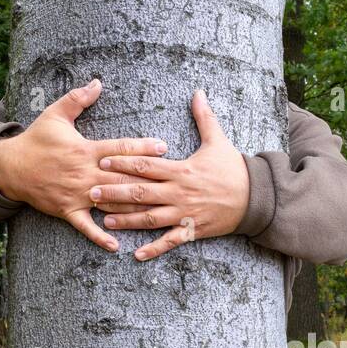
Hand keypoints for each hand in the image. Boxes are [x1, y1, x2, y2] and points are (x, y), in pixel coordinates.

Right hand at [0, 79, 167, 251]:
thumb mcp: (55, 115)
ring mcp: (77, 194)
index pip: (120, 148)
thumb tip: (97, 82)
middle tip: (171, 181)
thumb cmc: (36, 140)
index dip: (143, 147)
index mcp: (85, 150)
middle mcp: (84, 173)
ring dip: (132, 208)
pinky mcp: (67, 210)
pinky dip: (99, 237)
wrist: (9, 166)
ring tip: (156, 213)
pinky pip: (85, 227)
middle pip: (122, 177)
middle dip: (147, 179)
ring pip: (110, 202)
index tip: (164, 147)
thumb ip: (78, 99)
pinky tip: (117, 245)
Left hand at [89, 90, 250, 259]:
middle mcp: (179, 193)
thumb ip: (204, 117)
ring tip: (105, 220)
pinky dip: (154, 249)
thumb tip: (197, 92)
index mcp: (181, 170)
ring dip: (126, 220)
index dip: (122, 163)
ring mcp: (184, 213)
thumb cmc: (234, 169)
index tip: (101, 161)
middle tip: (91, 192)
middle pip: (140, 193)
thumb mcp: (218, 141)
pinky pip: (170, 242)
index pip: (145, 166)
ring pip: (150, 219)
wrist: (255, 198)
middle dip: (114, 193)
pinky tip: (137, 255)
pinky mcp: (192, 230)